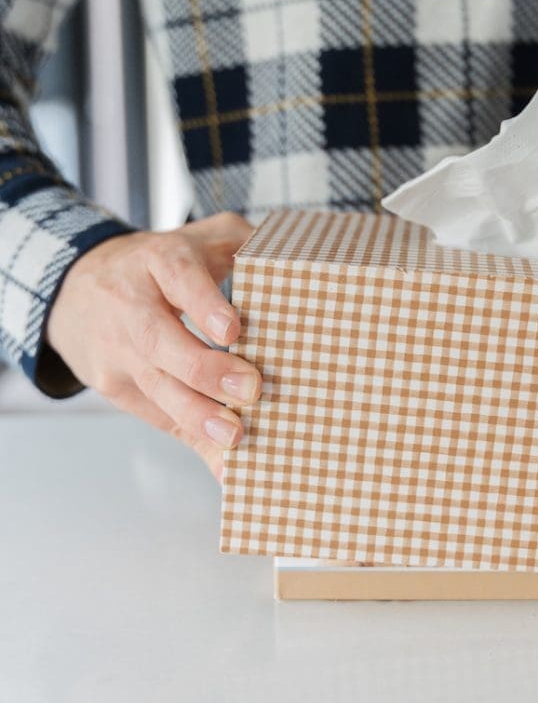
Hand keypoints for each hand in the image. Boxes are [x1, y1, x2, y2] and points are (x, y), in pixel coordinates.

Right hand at [45, 212, 258, 480]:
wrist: (75, 288)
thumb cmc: (156, 266)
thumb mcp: (198, 241)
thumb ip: (243, 246)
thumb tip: (297, 265)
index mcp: (158, 261)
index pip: (179, 276)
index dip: (204, 303)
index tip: (233, 329)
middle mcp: (131, 306)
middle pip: (161, 339)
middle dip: (206, 370)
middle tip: (252, 389)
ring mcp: (118, 350)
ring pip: (155, 385)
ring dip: (197, 416)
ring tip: (235, 436)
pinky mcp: (115, 386)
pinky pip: (157, 416)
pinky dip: (193, 439)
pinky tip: (223, 461)